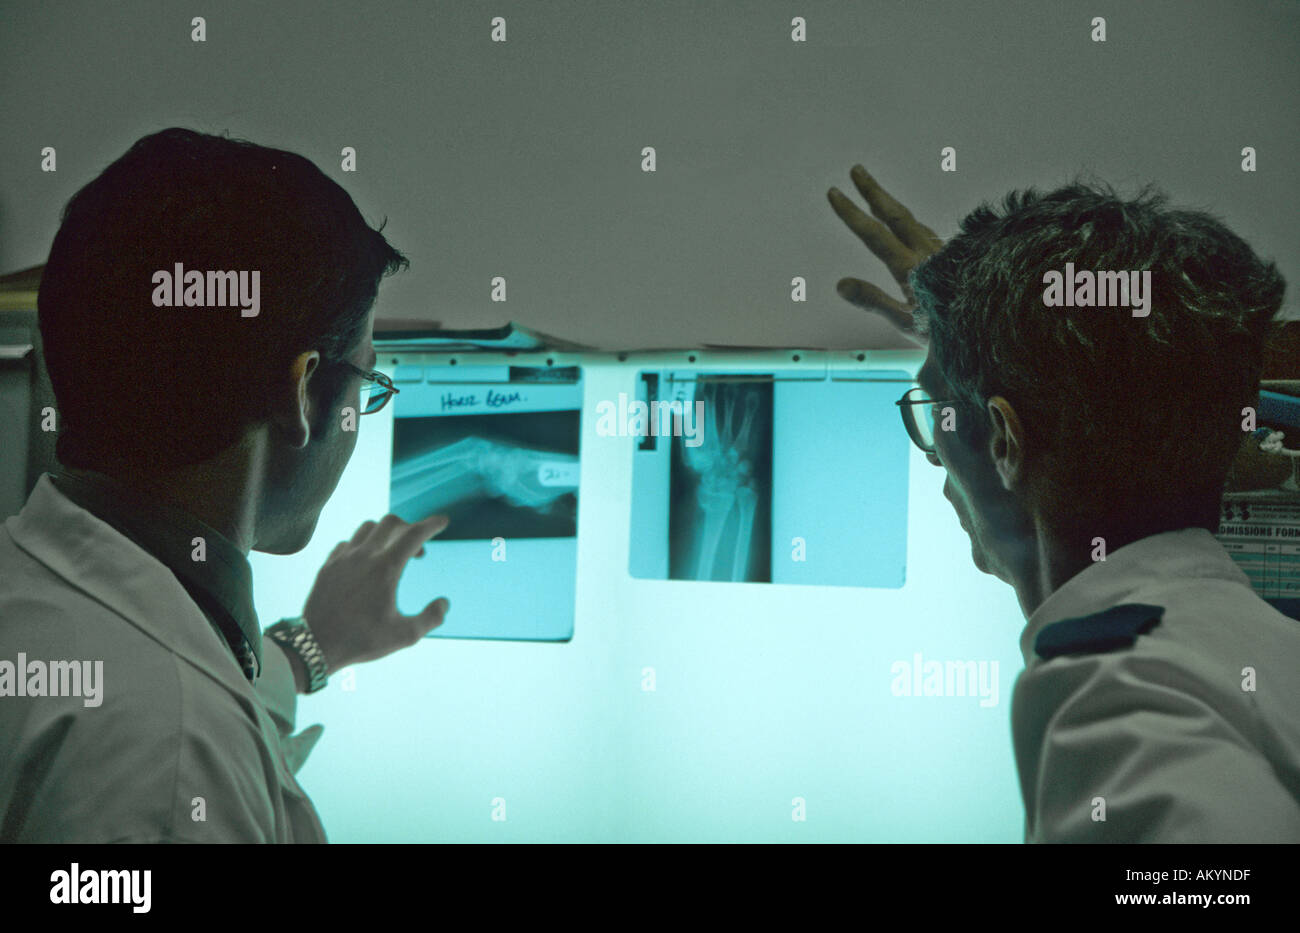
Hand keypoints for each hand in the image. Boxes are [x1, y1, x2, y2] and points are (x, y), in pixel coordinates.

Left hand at [301, 514, 451, 674]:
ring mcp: (342, 558)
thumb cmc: (362, 640)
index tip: (442, 521)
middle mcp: (364, 556)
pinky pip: (348, 543)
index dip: (431, 525)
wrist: (316, 645)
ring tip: (392, 553)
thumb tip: (444, 603)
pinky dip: (362, 545)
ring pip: (367, 528)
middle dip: (409, 528)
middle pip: (390, 522)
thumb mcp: (405, 636)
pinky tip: (365, 562)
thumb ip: (431, 618)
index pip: (414, 534)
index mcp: (385, 568)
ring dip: (385, 533)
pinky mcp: (327, 566)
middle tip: (417, 550)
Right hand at [828, 165, 943, 345]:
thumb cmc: (947, 332)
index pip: (875, 235)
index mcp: (911, 269)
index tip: (834, 193)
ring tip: (875, 195)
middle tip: (857, 170)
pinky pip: (927, 233)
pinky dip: (910, 223)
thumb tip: (840, 284)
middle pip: (897, 215)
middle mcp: (927, 254)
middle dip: (874, 192)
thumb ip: (873, 301)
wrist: (993, 327)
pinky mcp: (954, 259)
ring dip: (890, 206)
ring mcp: (942, 254)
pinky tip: (910, 227)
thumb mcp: (905, 323)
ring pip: (912, 222)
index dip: (852, 213)